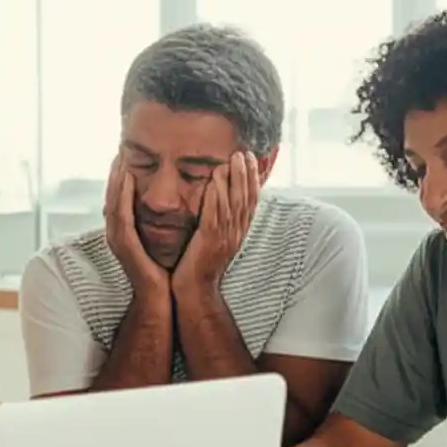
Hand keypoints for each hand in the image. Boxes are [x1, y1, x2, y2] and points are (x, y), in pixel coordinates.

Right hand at [104, 152, 168, 293]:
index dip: (119, 178)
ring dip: (115, 180)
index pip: (118, 199)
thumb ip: (154, 224)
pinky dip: (122, 195)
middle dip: (114, 174)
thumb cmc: (162, 270)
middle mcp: (116, 233)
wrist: (160, 297)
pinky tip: (127, 179)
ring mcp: (118, 239)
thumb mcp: (157, 241)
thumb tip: (165, 205)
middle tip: (119, 150)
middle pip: (111, 197)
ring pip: (113, 202)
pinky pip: (121, 214)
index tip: (124, 157)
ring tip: (119, 159)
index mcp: (124, 232)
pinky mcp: (124, 245)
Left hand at [171, 151, 259, 296]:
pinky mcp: (209, 241)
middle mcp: (234, 233)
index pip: (249, 202)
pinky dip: (216, 195)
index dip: (252, 181)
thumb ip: (217, 224)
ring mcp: (224, 237)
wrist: (194, 293)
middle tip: (246, 153)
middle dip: (247, 174)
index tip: (251, 161)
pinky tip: (215, 179)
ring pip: (233, 203)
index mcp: (236, 233)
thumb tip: (217, 205)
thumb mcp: (212, 243)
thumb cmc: (198, 268)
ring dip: (235, 179)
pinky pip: (215, 214)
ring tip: (234, 158)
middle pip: (246, 199)